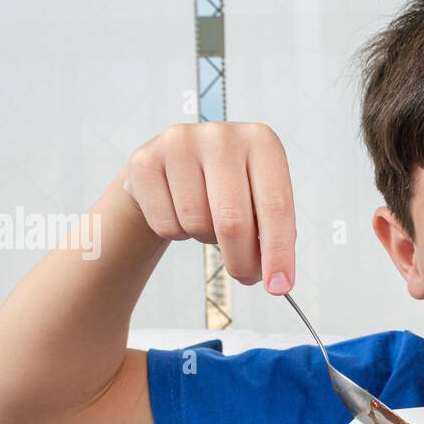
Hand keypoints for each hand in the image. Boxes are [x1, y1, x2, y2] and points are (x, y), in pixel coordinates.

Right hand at [121, 122, 296, 294]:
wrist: (174, 169)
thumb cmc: (228, 190)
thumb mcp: (260, 203)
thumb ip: (273, 238)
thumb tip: (277, 281)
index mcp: (262, 142)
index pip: (275, 207)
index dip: (278, 253)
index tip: (279, 287)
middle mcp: (221, 136)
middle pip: (233, 221)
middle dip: (241, 261)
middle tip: (245, 277)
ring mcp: (179, 143)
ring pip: (197, 223)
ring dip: (206, 238)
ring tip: (208, 219)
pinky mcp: (144, 161)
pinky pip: (166, 225)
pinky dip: (177, 233)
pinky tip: (179, 211)